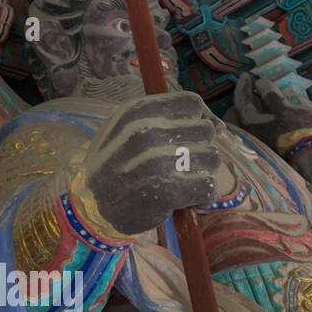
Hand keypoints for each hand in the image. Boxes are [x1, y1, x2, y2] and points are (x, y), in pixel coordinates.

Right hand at [84, 92, 225, 234]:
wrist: (92, 208)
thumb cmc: (117, 166)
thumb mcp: (127, 129)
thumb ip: (167, 119)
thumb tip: (219, 125)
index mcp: (134, 112)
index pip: (191, 103)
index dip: (199, 118)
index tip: (192, 135)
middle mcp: (144, 131)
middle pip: (206, 130)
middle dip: (199, 147)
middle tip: (178, 164)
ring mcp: (155, 161)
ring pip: (212, 157)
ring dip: (201, 172)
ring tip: (178, 181)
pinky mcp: (168, 191)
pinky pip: (209, 185)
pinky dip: (202, 196)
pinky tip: (184, 199)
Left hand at [231, 72, 311, 150]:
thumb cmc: (302, 130)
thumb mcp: (284, 109)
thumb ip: (270, 95)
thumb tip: (260, 83)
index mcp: (254, 127)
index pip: (242, 104)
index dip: (243, 88)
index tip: (246, 75)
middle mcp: (260, 132)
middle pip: (252, 108)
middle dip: (253, 93)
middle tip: (255, 79)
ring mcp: (273, 134)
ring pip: (264, 112)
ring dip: (265, 98)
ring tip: (268, 85)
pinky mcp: (286, 134)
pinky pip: (277, 116)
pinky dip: (277, 105)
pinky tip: (283, 96)